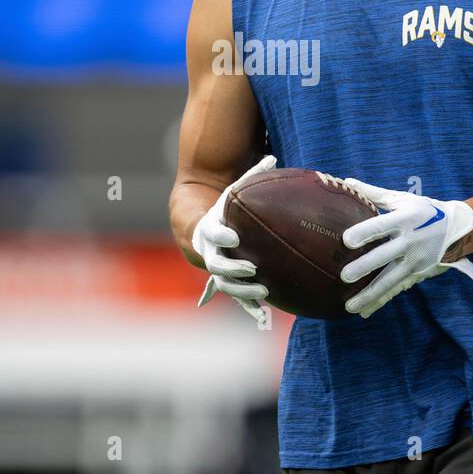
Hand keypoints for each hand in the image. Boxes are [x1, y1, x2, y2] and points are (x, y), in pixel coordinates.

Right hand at [192, 154, 276, 323]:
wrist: (199, 228)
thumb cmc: (224, 207)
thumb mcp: (233, 191)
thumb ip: (250, 177)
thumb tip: (273, 156)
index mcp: (211, 228)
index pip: (212, 232)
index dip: (221, 235)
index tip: (233, 237)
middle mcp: (211, 251)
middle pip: (217, 264)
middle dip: (233, 268)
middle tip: (252, 267)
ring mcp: (217, 269)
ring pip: (225, 285)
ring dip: (242, 290)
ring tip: (263, 290)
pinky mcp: (226, 282)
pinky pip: (236, 298)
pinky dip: (248, 307)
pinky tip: (264, 317)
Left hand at [339, 178, 472, 318]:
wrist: (456, 229)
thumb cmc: (422, 209)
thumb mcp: (401, 199)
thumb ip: (373, 193)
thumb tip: (346, 182)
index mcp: (405, 219)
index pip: (382, 225)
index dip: (365, 232)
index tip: (346, 240)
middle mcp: (410, 241)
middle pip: (385, 256)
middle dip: (366, 266)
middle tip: (345, 276)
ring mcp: (414, 261)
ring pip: (390, 279)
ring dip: (370, 294)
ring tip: (350, 305)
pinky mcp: (416, 274)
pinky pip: (396, 289)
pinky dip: (381, 301)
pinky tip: (365, 311)